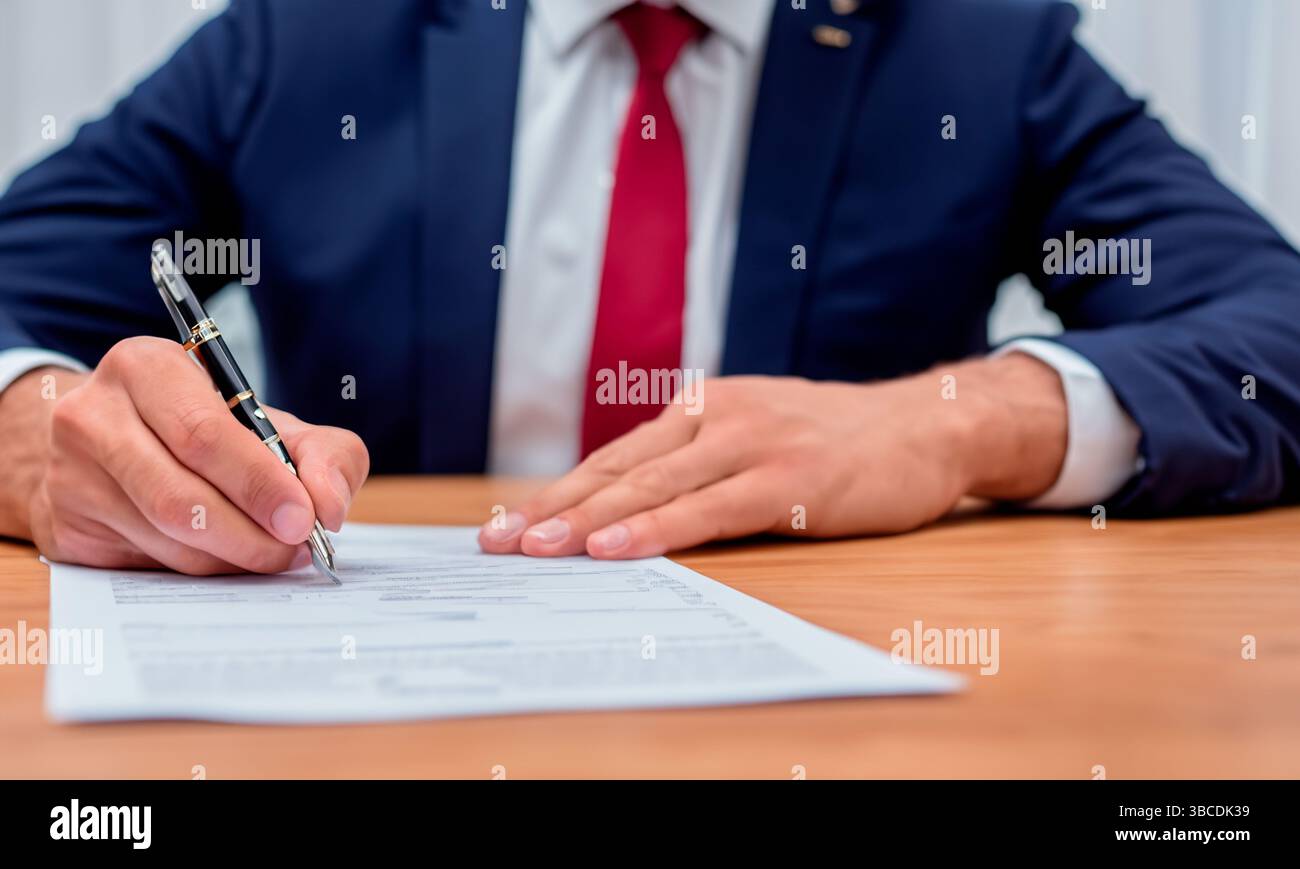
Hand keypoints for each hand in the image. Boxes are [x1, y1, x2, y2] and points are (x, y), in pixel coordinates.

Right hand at [0, 337, 369, 573]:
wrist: (109, 443)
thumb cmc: (202, 428)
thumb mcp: (268, 421)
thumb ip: (322, 453)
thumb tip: (329, 505)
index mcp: (145, 367)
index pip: (203, 434)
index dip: (259, 483)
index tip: (303, 518)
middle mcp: (92, 416)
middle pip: (180, 497)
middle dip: (252, 533)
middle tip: (295, 548)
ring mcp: (69, 475)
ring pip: (167, 538)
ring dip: (233, 557)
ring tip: (273, 553)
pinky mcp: (66, 528)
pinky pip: (148, 564)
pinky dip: (203, 569)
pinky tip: (228, 556)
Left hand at [479, 355, 1066, 558]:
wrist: (925, 425)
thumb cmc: (834, 439)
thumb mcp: (753, 434)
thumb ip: (697, 461)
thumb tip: (628, 508)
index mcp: (700, 408)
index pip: (613, 459)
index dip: (556, 494)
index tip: (505, 524)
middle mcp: (714, 418)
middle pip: (618, 472)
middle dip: (552, 510)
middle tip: (496, 542)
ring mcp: (751, 444)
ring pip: (653, 487)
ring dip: (588, 522)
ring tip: (535, 550)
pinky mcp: (789, 478)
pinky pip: (710, 510)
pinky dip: (658, 531)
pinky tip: (617, 550)